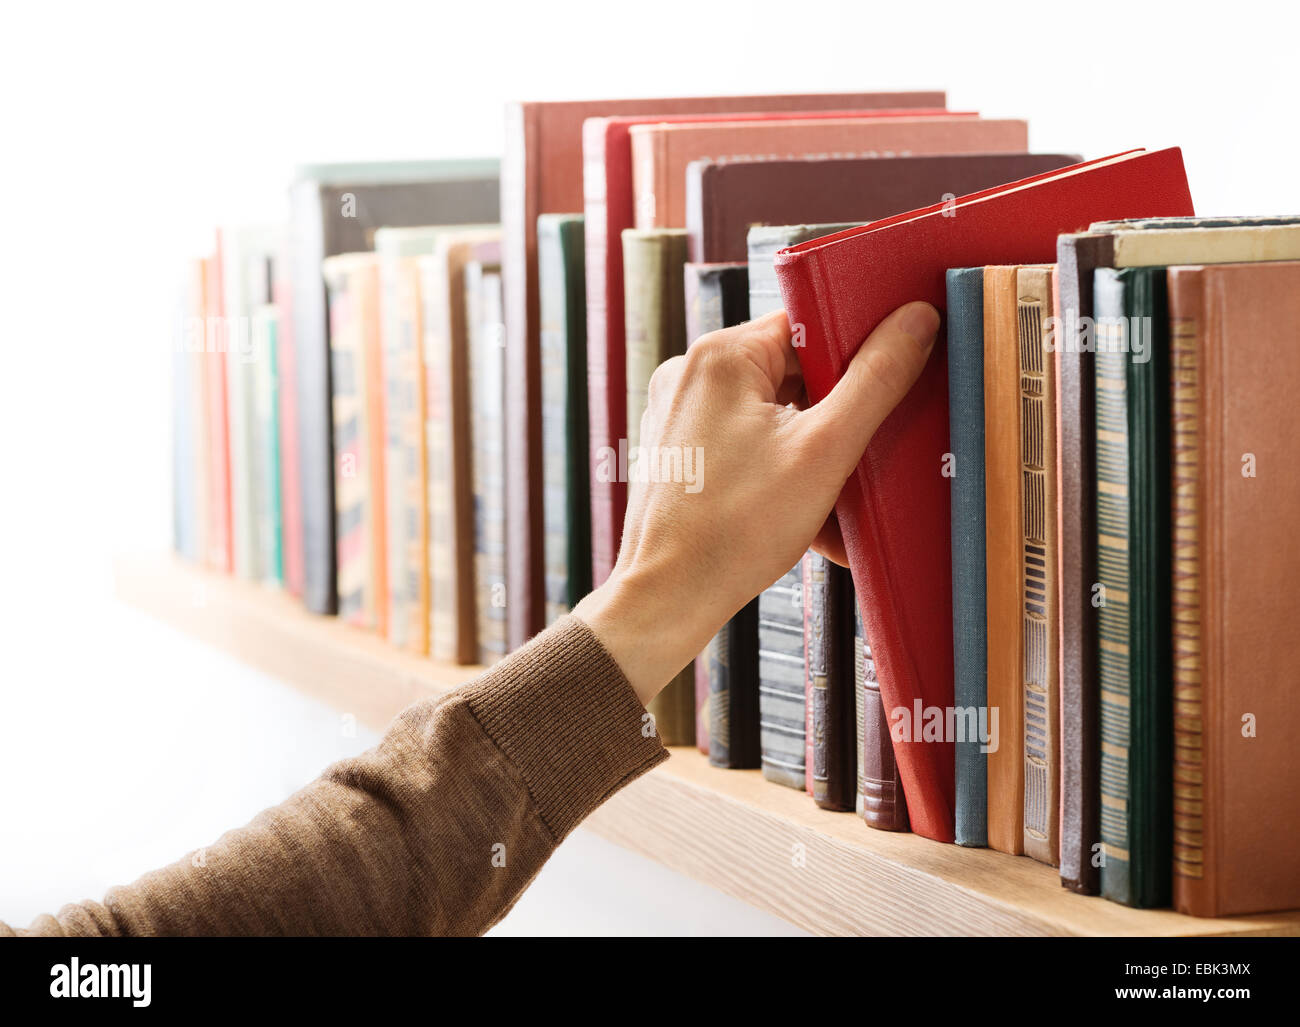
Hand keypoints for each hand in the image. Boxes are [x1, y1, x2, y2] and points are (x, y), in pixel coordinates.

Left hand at [573, 301, 939, 705]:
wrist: (667, 598)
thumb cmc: (734, 530)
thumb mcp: (824, 450)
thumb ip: (875, 380)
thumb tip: (916, 321)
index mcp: (720, 356)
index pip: (807, 323)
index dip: (858, 346)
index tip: (894, 373)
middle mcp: (690, 375)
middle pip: (791, 371)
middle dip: (838, 411)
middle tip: (874, 444)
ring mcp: (680, 416)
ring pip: (772, 414)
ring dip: (814, 450)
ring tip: (844, 490)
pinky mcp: (681, 454)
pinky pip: (746, 446)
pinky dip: (782, 471)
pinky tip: (812, 513)